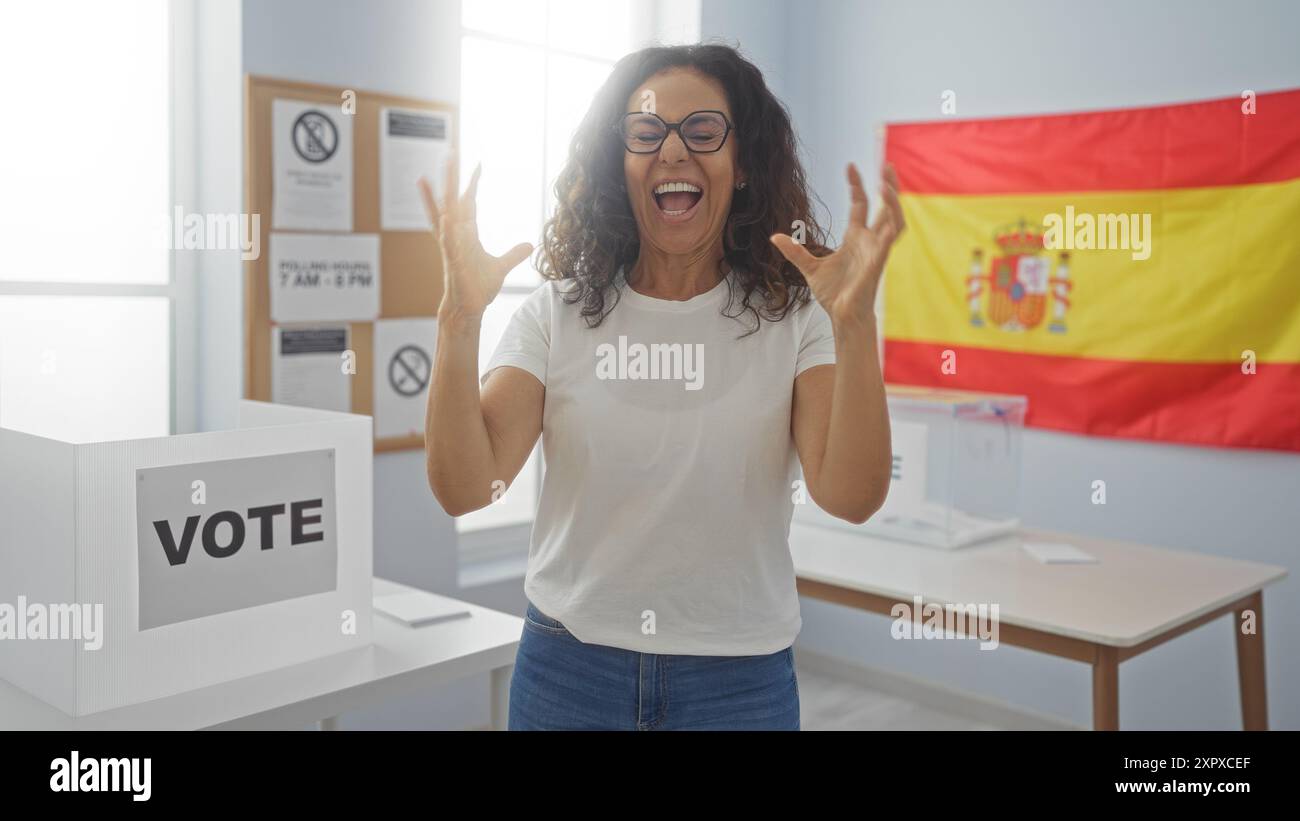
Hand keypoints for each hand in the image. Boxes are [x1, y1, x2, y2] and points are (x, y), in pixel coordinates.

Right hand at [418, 154, 533, 320]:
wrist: (469, 309)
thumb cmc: (478, 288)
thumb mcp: (501, 267)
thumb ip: (513, 254)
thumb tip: (529, 245)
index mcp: (466, 235)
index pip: (468, 203)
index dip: (472, 185)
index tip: (478, 164)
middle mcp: (456, 236)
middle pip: (452, 201)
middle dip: (452, 178)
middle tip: (450, 153)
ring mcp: (451, 247)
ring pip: (444, 216)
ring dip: (438, 196)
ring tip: (431, 176)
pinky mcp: (452, 262)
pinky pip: (447, 243)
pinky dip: (446, 230)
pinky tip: (445, 217)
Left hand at [770, 163, 904, 324]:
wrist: (842, 316)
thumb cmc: (833, 294)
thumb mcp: (809, 267)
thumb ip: (795, 251)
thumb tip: (775, 237)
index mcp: (856, 238)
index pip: (861, 204)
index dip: (857, 185)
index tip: (851, 166)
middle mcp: (870, 240)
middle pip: (884, 206)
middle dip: (888, 185)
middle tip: (885, 164)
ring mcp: (876, 250)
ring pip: (894, 219)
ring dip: (894, 202)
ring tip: (887, 183)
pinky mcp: (878, 261)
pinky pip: (890, 239)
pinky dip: (892, 224)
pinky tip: (889, 209)